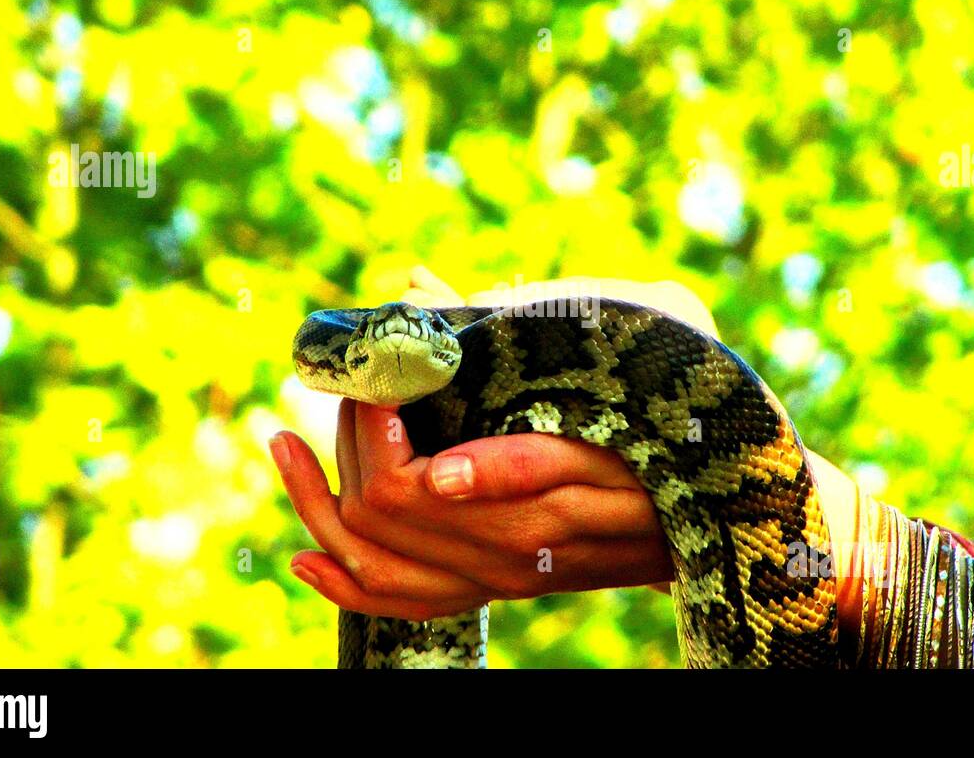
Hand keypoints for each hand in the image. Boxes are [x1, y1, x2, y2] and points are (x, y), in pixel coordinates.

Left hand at [272, 399, 672, 621]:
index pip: (392, 484)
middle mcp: (481, 567)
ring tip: (280, 447)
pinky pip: (398, 605)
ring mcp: (479, 584)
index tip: (376, 367)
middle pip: (367, 518)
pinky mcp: (483, 588)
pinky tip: (305, 562)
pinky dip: (343, 585)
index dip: (369, 423)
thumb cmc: (652, 471)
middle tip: (344, 383)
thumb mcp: (601, 452)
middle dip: (340, 444)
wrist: (692, 528)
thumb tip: (435, 474)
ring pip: (367, 566)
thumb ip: (519, 464)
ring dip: (312, 506)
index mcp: (503, 527)